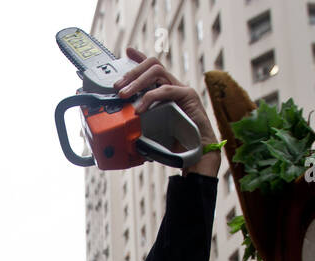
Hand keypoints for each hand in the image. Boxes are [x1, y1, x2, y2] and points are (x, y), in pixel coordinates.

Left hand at [116, 48, 220, 175]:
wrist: (197, 155)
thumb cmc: (175, 144)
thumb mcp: (151, 129)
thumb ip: (140, 122)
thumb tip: (121, 124)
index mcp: (165, 91)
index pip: (152, 68)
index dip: (140, 58)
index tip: (127, 51)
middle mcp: (174, 86)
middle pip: (152, 65)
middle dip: (132, 72)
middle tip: (117, 86)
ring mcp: (182, 89)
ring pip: (157, 71)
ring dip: (137, 81)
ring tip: (125, 95)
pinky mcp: (188, 96)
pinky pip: (166, 90)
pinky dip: (150, 97)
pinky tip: (140, 108)